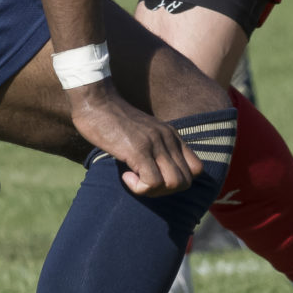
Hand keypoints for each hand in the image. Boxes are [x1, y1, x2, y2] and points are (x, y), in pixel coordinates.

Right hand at [69, 87, 204, 196]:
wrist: (96, 101)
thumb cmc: (113, 121)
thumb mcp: (143, 132)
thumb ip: (155, 147)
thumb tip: (157, 173)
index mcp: (172, 136)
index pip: (196, 169)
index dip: (178, 181)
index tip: (156, 178)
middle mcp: (169, 139)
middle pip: (186, 181)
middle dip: (164, 191)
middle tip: (142, 182)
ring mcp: (155, 144)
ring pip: (173, 184)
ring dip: (152, 191)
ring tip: (134, 179)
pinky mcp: (139, 150)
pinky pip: (152, 182)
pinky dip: (139, 188)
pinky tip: (125, 176)